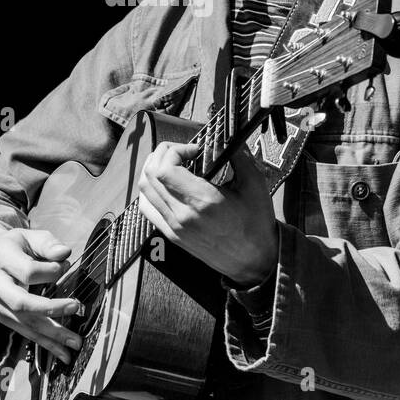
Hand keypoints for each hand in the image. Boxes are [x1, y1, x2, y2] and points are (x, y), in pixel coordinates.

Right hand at [0, 227, 83, 364]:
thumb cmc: (14, 246)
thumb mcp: (29, 236)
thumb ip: (47, 244)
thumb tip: (64, 254)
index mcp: (1, 257)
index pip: (27, 271)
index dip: (50, 271)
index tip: (66, 266)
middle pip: (21, 303)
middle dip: (50, 309)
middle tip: (75, 307)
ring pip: (24, 323)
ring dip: (51, 335)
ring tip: (75, 343)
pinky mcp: (2, 317)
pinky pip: (24, 332)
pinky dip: (44, 343)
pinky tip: (62, 352)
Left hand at [135, 141, 277, 285]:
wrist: (253, 262)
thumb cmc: (256, 225)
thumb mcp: (255, 185)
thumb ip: (239, 157)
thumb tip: (227, 138)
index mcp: (202, 202)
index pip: (165, 169)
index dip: (174, 151)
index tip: (194, 150)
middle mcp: (183, 215)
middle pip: (150, 175)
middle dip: (162, 154)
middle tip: (182, 151)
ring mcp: (174, 227)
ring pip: (144, 190)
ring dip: (153, 169)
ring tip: (173, 163)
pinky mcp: (171, 235)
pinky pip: (147, 208)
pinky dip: (149, 190)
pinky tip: (165, 184)